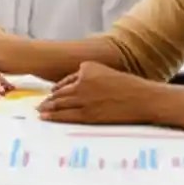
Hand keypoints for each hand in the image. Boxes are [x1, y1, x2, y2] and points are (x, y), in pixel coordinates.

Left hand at [37, 62, 154, 124]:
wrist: (143, 98)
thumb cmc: (130, 86)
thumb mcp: (107, 73)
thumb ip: (91, 78)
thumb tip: (74, 89)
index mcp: (86, 68)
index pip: (66, 80)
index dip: (57, 88)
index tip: (51, 93)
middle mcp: (82, 81)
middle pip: (60, 92)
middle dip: (49, 99)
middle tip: (39, 103)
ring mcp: (83, 98)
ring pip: (60, 103)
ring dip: (48, 107)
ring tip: (40, 110)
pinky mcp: (88, 113)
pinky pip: (66, 115)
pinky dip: (53, 116)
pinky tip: (45, 116)